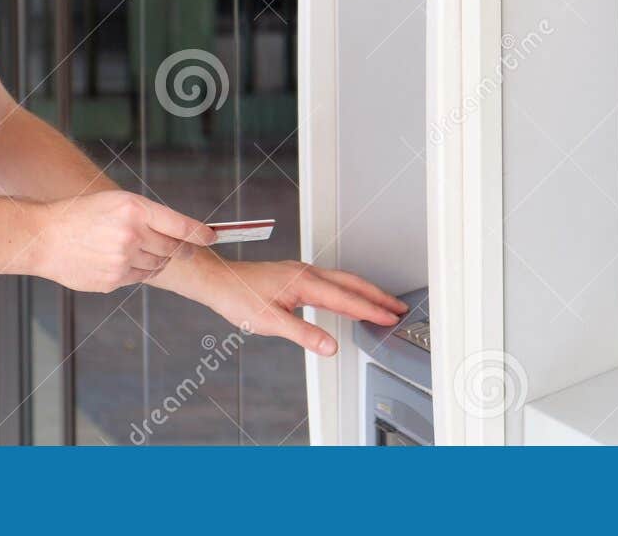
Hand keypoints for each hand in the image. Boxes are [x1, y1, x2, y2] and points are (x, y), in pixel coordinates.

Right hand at [32, 191, 215, 292]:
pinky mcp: (113, 280)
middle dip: (181, 248)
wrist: (45, 237)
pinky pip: (138, 277)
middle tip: (186, 247)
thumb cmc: (81, 214)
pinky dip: (138, 270)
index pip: (180, 225)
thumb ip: (147, 216)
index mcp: (135, 209)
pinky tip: (122, 260)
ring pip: (158, 265)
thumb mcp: (117, 202)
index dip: (200, 233)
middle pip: (173, 248)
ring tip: (141, 249)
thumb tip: (178, 232)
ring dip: (159, 260)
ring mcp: (122, 260)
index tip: (212, 237)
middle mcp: (132, 235)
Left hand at [161, 252, 407, 355]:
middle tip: (398, 307)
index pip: (347, 299)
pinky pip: (331, 281)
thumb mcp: (271, 322)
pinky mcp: (296, 276)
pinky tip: (347, 300)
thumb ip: (304, 334)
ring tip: (381, 303)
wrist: (219, 281)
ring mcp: (302, 272)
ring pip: (343, 280)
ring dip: (364, 291)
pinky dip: (347, 290)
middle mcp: (307, 273)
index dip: (371, 309)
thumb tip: (329, 346)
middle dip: (377, 295)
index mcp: (305, 283)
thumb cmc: (239, 297)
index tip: (389, 317)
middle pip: (352, 283)